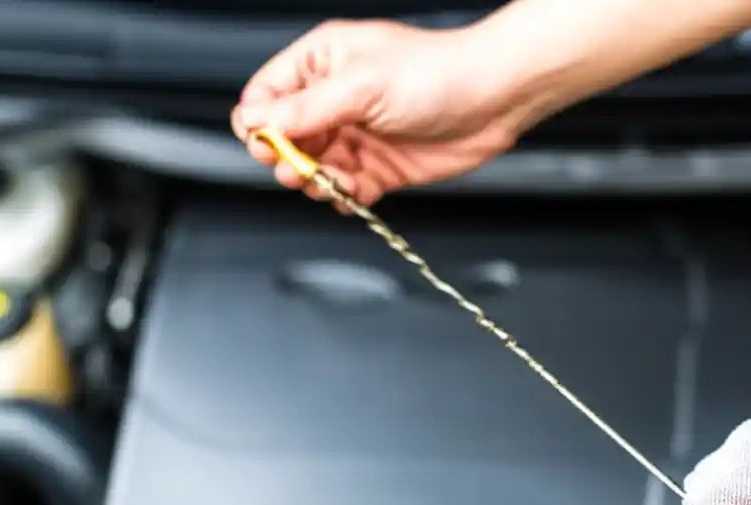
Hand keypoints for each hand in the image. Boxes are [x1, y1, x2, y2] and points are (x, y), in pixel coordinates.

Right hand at [230, 19, 525, 207]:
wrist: (493, 100)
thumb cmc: (439, 73)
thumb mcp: (363, 85)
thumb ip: (307, 109)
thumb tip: (257, 121)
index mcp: (322, 63)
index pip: (266, 96)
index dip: (259, 124)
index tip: (267, 145)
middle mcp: (334, 99)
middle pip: (284, 139)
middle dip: (286, 159)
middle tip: (298, 169)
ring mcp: (355, 135)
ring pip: (312, 168)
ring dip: (315, 181)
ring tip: (330, 181)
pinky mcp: (377, 167)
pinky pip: (344, 189)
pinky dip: (343, 196)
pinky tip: (352, 191)